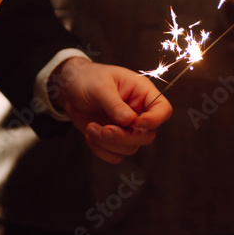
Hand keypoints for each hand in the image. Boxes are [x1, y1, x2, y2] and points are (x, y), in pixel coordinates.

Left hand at [50, 57, 172, 163]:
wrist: (70, 88)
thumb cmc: (88, 79)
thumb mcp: (100, 87)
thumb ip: (115, 104)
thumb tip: (129, 121)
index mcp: (142, 92)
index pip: (163, 110)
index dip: (154, 120)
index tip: (135, 123)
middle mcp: (138, 112)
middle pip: (147, 135)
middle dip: (124, 137)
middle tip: (104, 129)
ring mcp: (126, 128)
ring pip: (130, 148)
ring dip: (108, 143)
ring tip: (91, 127)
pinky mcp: (114, 139)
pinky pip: (116, 155)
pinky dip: (101, 150)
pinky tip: (90, 133)